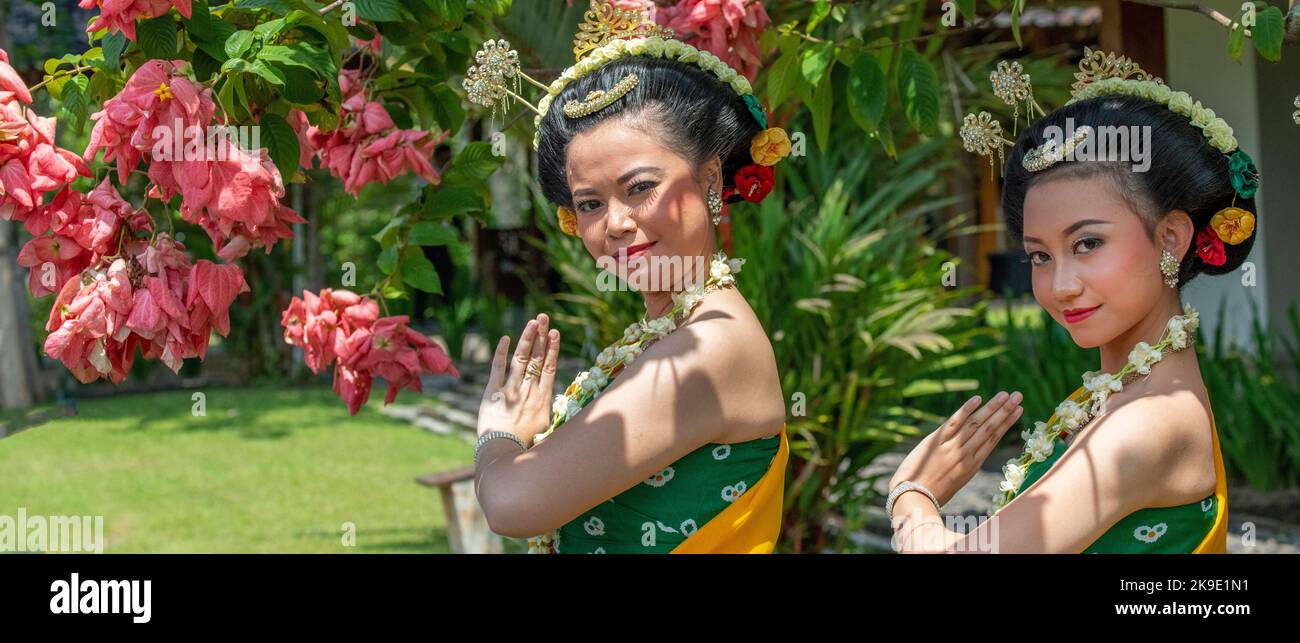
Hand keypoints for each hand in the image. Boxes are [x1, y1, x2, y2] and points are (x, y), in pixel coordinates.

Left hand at [476, 313, 560, 445]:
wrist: (502, 453)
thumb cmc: (526, 447)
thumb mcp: (545, 430)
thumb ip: (551, 412)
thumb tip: (565, 406)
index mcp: (542, 399)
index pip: (548, 367)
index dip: (551, 348)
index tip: (554, 333)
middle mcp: (528, 390)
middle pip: (536, 358)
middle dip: (541, 336)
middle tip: (544, 317)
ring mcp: (510, 390)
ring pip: (521, 359)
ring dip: (527, 338)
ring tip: (532, 321)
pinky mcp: (491, 393)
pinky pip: (497, 368)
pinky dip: (502, 352)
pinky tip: (506, 338)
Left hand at [889, 391, 1023, 506]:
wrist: (914, 497)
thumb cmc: (933, 492)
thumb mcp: (956, 482)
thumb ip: (964, 466)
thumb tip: (970, 453)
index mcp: (973, 465)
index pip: (994, 439)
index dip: (1007, 423)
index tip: (1019, 410)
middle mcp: (966, 454)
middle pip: (990, 428)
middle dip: (1005, 411)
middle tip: (1018, 396)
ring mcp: (952, 447)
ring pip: (976, 423)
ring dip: (992, 407)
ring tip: (1005, 395)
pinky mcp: (936, 441)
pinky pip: (954, 422)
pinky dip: (966, 409)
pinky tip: (978, 398)